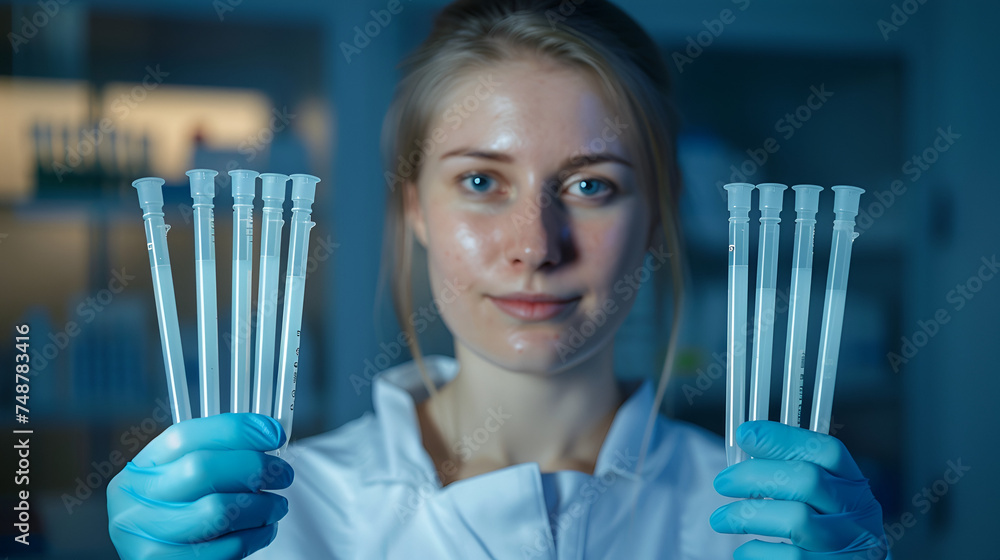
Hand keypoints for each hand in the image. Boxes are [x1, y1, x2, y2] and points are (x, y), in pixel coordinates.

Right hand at [107, 413, 293, 558]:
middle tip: (284, 474)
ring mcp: (145, 536)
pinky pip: (224, 549)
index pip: (186, 436)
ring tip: (277, 506)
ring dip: (261, 506)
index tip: (275, 433)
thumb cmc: (178, 513)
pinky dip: (255, 537)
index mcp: (142, 468)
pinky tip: (265, 530)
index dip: (236, 430)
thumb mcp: (181, 480)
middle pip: (202, 469)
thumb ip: (215, 455)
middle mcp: (136, 499)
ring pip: (217, 511)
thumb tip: (268, 432)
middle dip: (255, 467)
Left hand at [710, 420, 886, 558]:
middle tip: (722, 482)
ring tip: (720, 519)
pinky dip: (758, 552)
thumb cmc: (824, 533)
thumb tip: (746, 444)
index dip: (783, 438)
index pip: (827, 451)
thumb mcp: (822, 500)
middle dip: (755, 476)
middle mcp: (859, 513)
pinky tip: (745, 550)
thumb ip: (792, 474)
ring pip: (797, 521)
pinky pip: (789, 559)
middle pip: (808, 480)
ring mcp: (849, 545)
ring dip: (747, 516)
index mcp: (854, 485)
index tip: (745, 434)